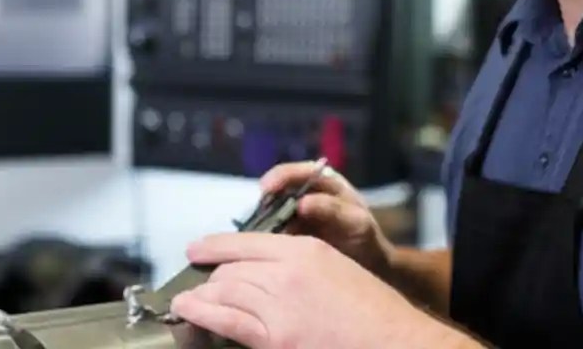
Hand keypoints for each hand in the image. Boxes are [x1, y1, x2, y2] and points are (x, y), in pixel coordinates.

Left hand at [169, 233, 476, 348]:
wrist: (395, 342)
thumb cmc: (373, 312)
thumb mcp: (336, 269)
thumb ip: (298, 264)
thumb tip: (263, 270)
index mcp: (305, 250)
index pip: (246, 242)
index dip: (215, 246)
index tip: (198, 249)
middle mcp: (287, 272)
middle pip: (231, 268)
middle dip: (211, 277)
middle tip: (200, 285)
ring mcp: (280, 306)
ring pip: (225, 292)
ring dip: (202, 296)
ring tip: (187, 300)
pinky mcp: (276, 338)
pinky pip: (226, 320)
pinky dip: (202, 313)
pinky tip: (188, 310)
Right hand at [259, 160, 396, 277]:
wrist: (370, 267)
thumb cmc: (367, 240)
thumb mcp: (357, 223)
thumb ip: (332, 210)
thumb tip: (302, 203)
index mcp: (325, 181)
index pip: (298, 172)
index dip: (280, 177)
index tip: (266, 189)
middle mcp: (307, 192)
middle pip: (279, 189)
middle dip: (266, 201)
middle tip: (256, 216)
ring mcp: (295, 213)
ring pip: (272, 210)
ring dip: (263, 220)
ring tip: (256, 233)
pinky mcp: (289, 232)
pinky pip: (273, 229)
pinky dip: (266, 235)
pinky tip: (262, 244)